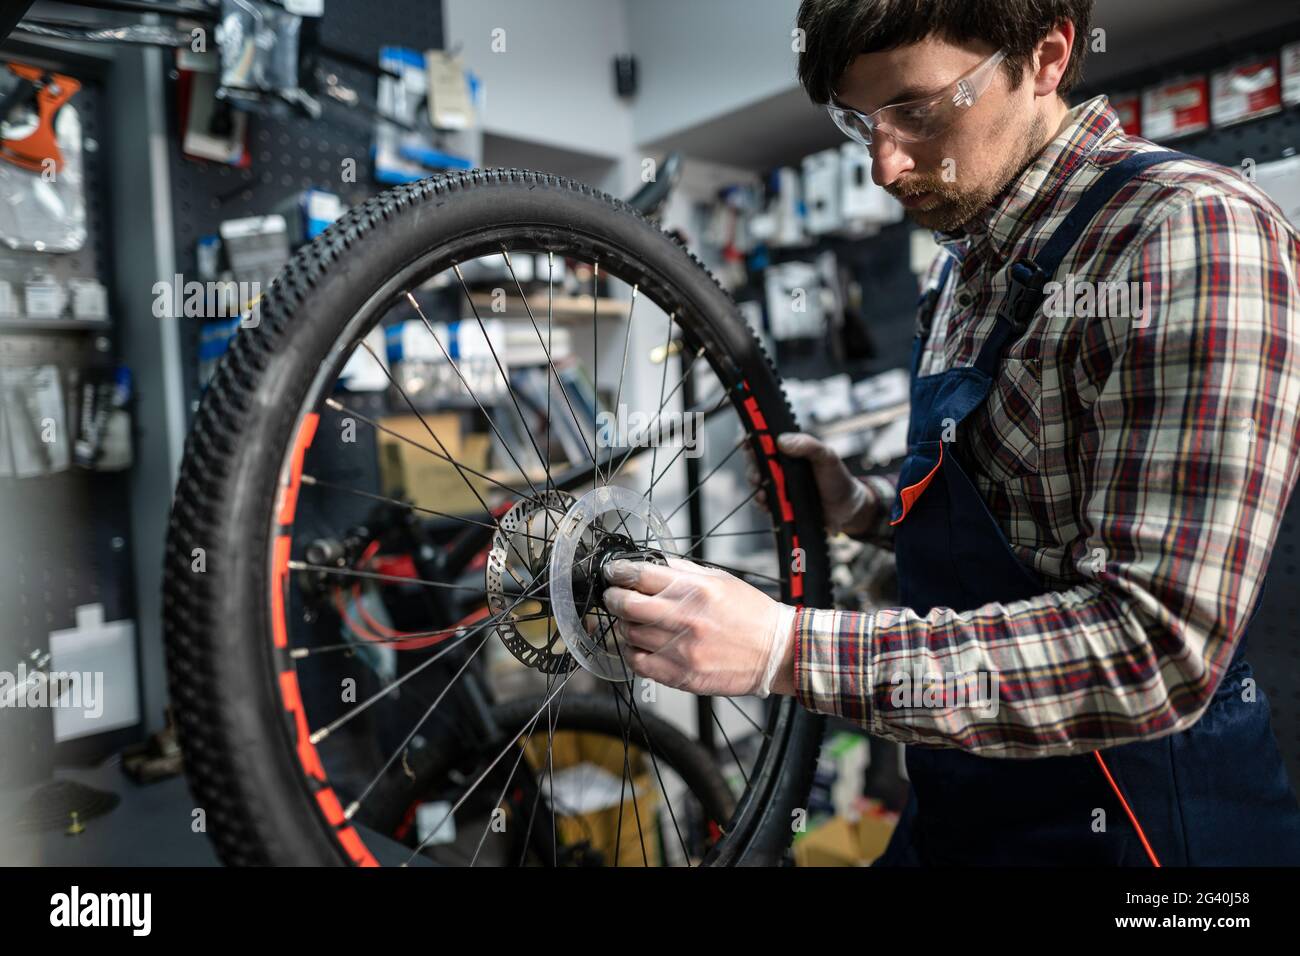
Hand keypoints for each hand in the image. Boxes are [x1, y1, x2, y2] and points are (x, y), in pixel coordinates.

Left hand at [601, 557, 796, 697]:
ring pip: (629, 634)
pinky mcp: (681, 674)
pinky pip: (638, 663)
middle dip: (612, 597)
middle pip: (626, 604)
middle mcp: (684, 618)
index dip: (618, 571)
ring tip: (635, 622)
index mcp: (694, 590)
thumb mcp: (720, 579)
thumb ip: (682, 571)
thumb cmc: (750, 614)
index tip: (613, 572)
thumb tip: (651, 563)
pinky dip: (633, 652)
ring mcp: (680, 649)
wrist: (775, 652)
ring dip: (626, 625)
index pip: (640, 574)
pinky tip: (642, 646)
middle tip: (613, 596)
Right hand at [746, 432, 874, 534]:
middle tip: (757, 474)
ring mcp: (777, 483)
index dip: (750, 436)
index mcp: (790, 448)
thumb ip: (808, 445)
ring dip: (755, 485)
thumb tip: (783, 440)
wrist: (846, 509)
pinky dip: (761, 502)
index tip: (745, 441)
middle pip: (753, 459)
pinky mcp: (778, 501)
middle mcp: (780, 464)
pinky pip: (762, 501)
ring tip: (763, 491)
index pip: (763, 436)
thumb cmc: (837, 479)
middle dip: (751, 465)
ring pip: (755, 481)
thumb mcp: (827, 457)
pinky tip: (767, 503)